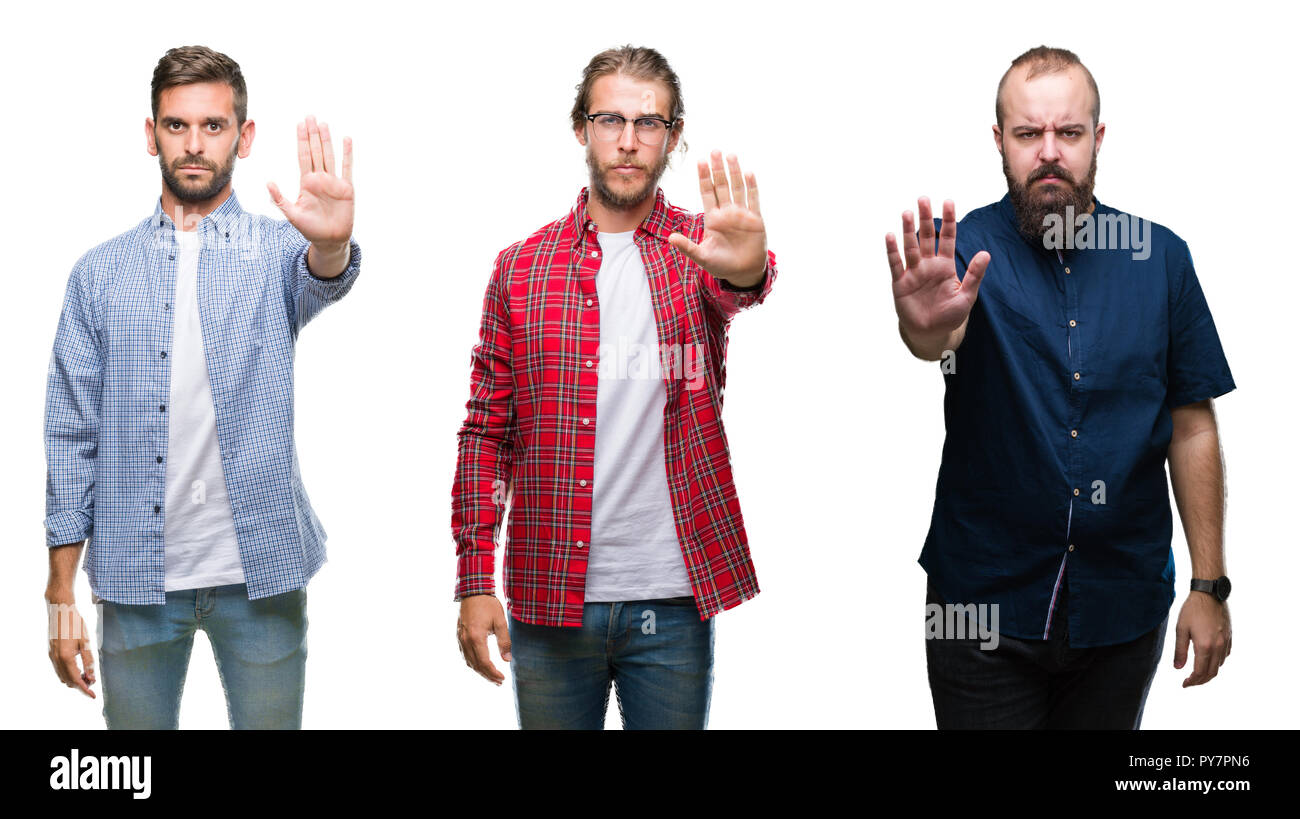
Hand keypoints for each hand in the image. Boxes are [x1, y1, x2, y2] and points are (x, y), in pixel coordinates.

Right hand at [47, 600, 95, 697]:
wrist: (60, 611)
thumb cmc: (76, 624)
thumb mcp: (86, 643)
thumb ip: (89, 661)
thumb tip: (92, 677)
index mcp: (66, 658)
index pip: (76, 681)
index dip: (85, 690)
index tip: (94, 696)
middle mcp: (56, 660)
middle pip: (68, 681)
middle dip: (80, 685)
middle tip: (93, 683)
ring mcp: (52, 656)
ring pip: (62, 677)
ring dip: (73, 680)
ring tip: (87, 676)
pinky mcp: (51, 653)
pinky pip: (59, 669)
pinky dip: (68, 673)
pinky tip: (78, 669)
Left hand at [267, 115, 353, 249]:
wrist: (329, 240)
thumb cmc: (310, 229)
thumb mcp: (292, 214)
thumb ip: (280, 199)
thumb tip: (268, 182)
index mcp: (306, 182)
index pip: (303, 156)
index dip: (301, 140)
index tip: (299, 124)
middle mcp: (320, 178)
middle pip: (315, 151)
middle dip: (312, 134)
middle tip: (310, 116)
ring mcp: (334, 182)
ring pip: (329, 155)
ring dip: (327, 140)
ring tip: (323, 124)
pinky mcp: (346, 189)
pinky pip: (347, 168)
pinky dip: (347, 154)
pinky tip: (346, 140)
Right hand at [457, 595, 510, 685]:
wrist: (473, 591)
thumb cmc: (488, 605)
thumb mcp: (500, 622)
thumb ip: (504, 641)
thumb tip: (507, 659)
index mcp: (476, 637)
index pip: (484, 662)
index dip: (493, 673)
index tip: (502, 678)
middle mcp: (466, 640)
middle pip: (475, 665)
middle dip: (487, 676)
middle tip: (499, 682)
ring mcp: (460, 638)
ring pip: (468, 661)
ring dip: (480, 671)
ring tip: (491, 676)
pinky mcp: (459, 636)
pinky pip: (465, 655)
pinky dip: (473, 663)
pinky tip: (480, 665)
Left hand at [668, 150, 765, 285]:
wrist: (743, 273)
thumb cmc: (721, 265)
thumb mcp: (702, 256)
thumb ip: (687, 247)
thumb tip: (670, 238)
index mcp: (712, 219)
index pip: (707, 193)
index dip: (704, 177)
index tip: (700, 161)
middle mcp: (726, 213)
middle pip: (721, 186)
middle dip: (717, 169)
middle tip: (714, 151)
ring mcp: (741, 214)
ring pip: (737, 188)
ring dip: (734, 172)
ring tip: (730, 156)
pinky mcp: (755, 220)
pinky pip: (753, 200)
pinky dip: (751, 187)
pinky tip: (748, 173)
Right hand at [886, 197, 989, 343]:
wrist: (931, 333)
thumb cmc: (950, 315)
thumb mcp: (967, 296)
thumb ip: (974, 275)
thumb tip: (986, 253)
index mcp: (945, 265)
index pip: (947, 237)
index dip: (948, 220)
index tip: (948, 202)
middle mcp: (928, 265)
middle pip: (927, 237)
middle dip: (926, 218)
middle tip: (923, 199)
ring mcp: (913, 273)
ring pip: (910, 246)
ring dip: (909, 230)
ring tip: (907, 212)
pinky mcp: (900, 283)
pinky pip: (896, 264)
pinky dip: (892, 251)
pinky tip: (891, 236)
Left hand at [1174, 593, 1231, 685]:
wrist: (1210, 594)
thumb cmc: (1192, 610)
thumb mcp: (1181, 629)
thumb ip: (1180, 650)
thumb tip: (1177, 668)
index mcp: (1204, 646)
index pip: (1200, 672)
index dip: (1192, 681)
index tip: (1184, 684)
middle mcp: (1218, 647)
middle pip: (1212, 672)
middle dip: (1200, 681)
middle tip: (1189, 682)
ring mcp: (1226, 642)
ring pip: (1220, 665)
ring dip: (1209, 672)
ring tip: (1197, 673)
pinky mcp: (1229, 637)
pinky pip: (1225, 655)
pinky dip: (1217, 662)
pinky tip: (1209, 660)